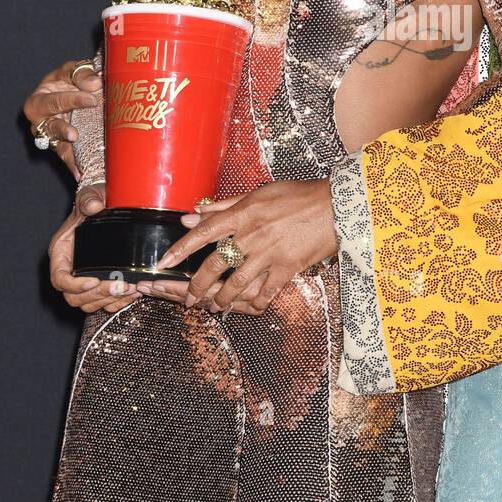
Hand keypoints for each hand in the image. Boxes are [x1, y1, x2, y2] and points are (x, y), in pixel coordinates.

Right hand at [24, 59, 102, 179]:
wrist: (73, 94)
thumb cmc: (69, 81)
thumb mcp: (71, 72)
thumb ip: (81, 73)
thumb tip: (94, 83)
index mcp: (39, 100)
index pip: (55, 100)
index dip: (73, 99)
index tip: (92, 99)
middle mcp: (41, 122)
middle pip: (51, 126)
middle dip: (62, 130)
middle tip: (75, 135)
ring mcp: (51, 137)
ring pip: (58, 146)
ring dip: (68, 154)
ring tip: (78, 163)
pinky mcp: (62, 148)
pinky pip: (68, 158)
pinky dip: (75, 167)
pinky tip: (82, 174)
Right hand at [48, 184, 140, 313]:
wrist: (106, 203)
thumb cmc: (94, 200)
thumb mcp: (90, 196)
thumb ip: (89, 200)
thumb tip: (94, 206)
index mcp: (61, 252)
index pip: (59, 278)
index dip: (74, 285)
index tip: (94, 281)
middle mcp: (69, 269)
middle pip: (74, 297)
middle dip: (99, 294)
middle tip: (122, 285)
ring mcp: (84, 278)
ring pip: (89, 304)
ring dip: (111, 300)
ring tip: (132, 288)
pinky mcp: (100, 282)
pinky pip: (104, 303)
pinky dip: (118, 302)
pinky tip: (134, 292)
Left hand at [145, 181, 338, 314]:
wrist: (336, 206)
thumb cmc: (298, 196)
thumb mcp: (259, 193)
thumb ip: (224, 206)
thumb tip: (193, 213)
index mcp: (245, 213)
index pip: (204, 231)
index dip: (182, 248)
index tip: (164, 263)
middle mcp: (254, 234)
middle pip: (216, 264)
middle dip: (197, 285)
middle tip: (187, 299)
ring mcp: (271, 253)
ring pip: (237, 283)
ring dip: (221, 299)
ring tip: (214, 306)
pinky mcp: (288, 268)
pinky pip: (266, 292)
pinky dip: (253, 303)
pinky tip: (246, 308)